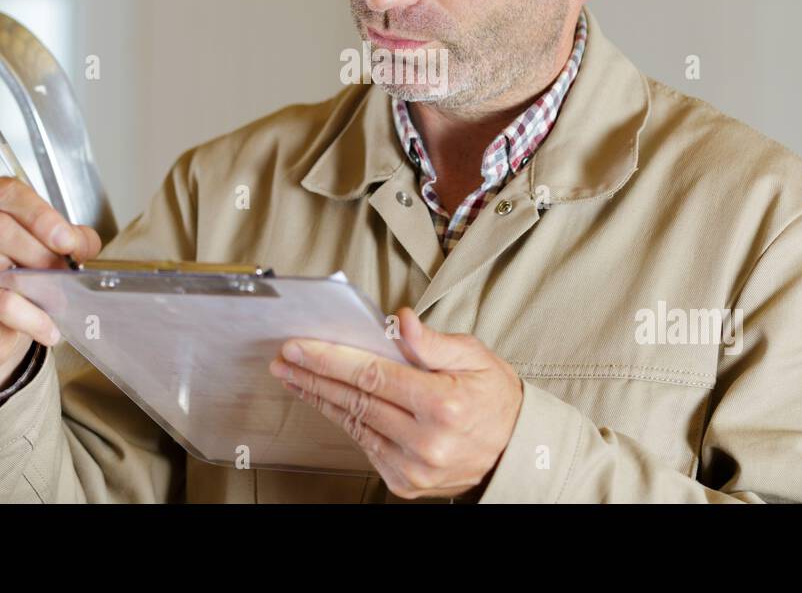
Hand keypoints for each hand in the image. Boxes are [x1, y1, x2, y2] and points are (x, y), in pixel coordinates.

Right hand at [0, 176, 101, 395]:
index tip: (67, 241)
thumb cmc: (18, 274)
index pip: (9, 193)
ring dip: (33, 285)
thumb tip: (80, 243)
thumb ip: (70, 240)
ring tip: (58, 300)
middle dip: (38, 253)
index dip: (40, 216)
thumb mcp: (51, 249)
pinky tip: (45, 327)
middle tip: (63, 274)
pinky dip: (25, 316)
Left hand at [269, 307, 522, 498]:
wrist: (516, 450)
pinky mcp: (405, 482)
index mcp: (443, 405)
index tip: (300, 346)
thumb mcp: (473, 356)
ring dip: (321, 398)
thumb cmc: (494, 397)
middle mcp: (427, 441)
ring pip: (354, 425)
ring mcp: (414, 467)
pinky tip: (327, 402)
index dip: (331, 359)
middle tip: (285, 359)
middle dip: (314, 376)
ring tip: (296, 377)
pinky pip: (365, 445)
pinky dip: (345, 421)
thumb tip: (400, 319)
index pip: (373, 376)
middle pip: (356, 400)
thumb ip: (432, 341)